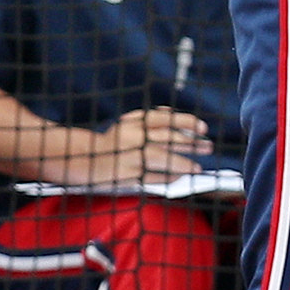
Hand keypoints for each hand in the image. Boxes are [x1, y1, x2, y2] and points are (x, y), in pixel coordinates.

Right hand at [69, 108, 209, 185]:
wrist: (82, 159)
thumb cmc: (112, 142)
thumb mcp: (127, 124)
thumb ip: (148, 119)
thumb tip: (173, 112)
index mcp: (134, 122)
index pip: (166, 119)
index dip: (188, 122)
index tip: (203, 128)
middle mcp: (133, 137)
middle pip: (170, 138)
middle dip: (192, 143)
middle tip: (208, 147)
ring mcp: (131, 156)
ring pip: (164, 158)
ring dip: (184, 163)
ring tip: (197, 167)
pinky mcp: (128, 174)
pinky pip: (154, 177)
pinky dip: (169, 177)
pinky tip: (180, 177)